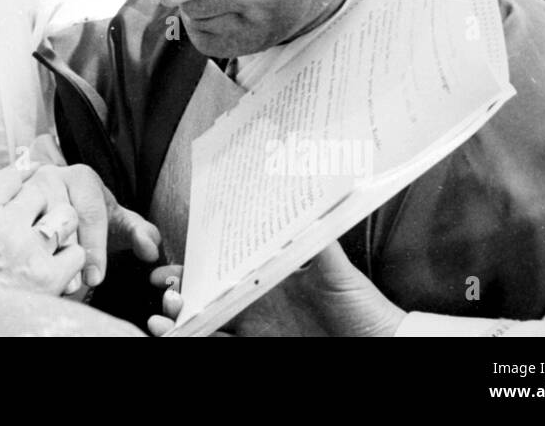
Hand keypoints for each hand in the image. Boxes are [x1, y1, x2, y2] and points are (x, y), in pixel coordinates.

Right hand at [0, 166, 84, 296]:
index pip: (11, 178)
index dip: (20, 181)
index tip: (23, 185)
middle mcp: (7, 228)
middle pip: (42, 190)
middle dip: (43, 201)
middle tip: (39, 214)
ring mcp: (30, 251)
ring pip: (65, 215)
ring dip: (61, 223)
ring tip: (53, 235)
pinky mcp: (48, 277)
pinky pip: (76, 252)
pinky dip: (72, 256)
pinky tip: (59, 263)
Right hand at [17, 163, 160, 293]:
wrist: (51, 205)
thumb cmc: (88, 216)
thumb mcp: (114, 223)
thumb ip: (139, 233)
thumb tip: (151, 248)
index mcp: (81, 178)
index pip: (89, 212)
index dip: (94, 248)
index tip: (95, 277)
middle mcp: (51, 175)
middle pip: (59, 217)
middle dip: (68, 253)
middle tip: (73, 282)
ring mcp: (23, 186)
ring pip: (31, 222)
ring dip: (42, 253)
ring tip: (50, 275)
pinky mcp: (2, 198)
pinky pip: (6, 222)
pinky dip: (16, 244)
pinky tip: (25, 260)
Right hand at [148, 243, 404, 336]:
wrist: (382, 345)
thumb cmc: (364, 307)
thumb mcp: (338, 269)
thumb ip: (317, 238)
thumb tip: (308, 197)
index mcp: (273, 275)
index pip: (227, 266)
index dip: (196, 266)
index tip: (172, 263)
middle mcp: (260, 301)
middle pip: (208, 294)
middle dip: (180, 292)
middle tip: (164, 288)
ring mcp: (259, 327)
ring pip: (208, 321)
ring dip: (181, 318)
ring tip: (162, 317)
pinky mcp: (261, 347)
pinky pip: (220, 343)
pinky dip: (195, 339)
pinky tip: (176, 335)